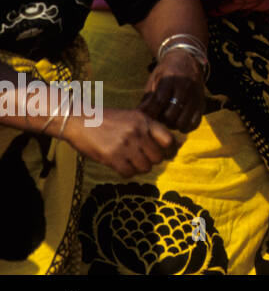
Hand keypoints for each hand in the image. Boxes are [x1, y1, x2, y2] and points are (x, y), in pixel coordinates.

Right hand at [63, 107, 180, 177]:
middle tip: (142, 159)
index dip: (167, 149)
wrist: (78, 120)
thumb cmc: (105, 119)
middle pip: (158, 157)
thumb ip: (146, 127)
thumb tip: (166, 145)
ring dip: (139, 168)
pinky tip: (121, 167)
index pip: (168, 139)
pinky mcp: (112, 156)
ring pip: (145, 167)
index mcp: (144, 120)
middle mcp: (137, 132)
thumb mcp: (130, 116)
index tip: (162, 152)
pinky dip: (126, 173)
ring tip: (131, 163)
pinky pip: (129, 173)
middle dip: (151, 160)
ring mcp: (125, 145)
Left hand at [138, 50, 205, 132]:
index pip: (160, 101)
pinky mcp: (202, 103)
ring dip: (172, 125)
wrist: (188, 61)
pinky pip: (194, 123)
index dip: (150, 113)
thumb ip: (148, 98)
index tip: (143, 119)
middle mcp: (186, 88)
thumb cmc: (167, 72)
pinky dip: (185, 126)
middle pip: (171, 115)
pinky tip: (179, 121)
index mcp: (171, 79)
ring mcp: (196, 97)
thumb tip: (139, 116)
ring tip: (167, 120)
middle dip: (160, 121)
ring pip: (182, 121)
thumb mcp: (155, 79)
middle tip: (156, 119)